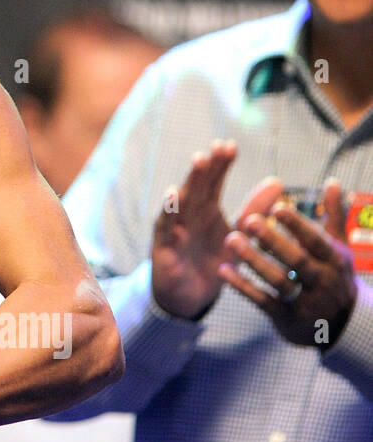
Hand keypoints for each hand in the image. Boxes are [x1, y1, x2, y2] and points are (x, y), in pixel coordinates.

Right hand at [151, 141, 281, 318]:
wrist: (189, 296)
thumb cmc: (211, 262)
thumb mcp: (238, 237)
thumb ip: (254, 211)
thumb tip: (277, 182)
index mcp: (207, 208)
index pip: (214, 181)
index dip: (221, 164)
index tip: (231, 146)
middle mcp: (190, 213)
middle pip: (198, 185)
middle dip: (207, 166)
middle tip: (216, 147)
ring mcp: (175, 227)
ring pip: (183, 200)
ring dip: (191, 179)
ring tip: (199, 161)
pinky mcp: (164, 245)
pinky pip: (168, 225)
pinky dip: (170, 209)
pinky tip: (174, 194)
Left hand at [219, 180, 357, 347]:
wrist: (340, 325)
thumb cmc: (333, 275)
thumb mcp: (337, 248)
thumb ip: (333, 215)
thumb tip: (332, 181)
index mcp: (334, 260)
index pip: (316, 241)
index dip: (298, 225)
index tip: (277, 207)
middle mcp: (322, 281)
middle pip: (296, 260)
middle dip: (273, 241)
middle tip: (249, 220)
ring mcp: (304, 301)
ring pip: (278, 280)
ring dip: (254, 261)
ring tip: (231, 240)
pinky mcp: (285, 317)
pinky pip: (262, 301)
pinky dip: (243, 286)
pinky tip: (223, 270)